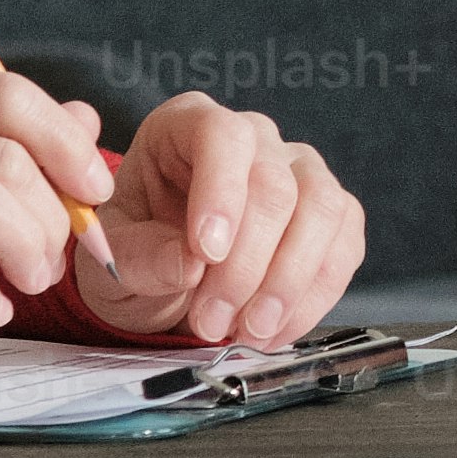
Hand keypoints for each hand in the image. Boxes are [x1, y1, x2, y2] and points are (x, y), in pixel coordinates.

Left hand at [71, 92, 367, 348]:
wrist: (162, 280)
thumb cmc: (137, 250)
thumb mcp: (112, 256)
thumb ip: (140, 256)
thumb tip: (188, 265)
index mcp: (187, 126)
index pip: (222, 136)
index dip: (221, 192)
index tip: (206, 253)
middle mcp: (253, 139)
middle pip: (274, 184)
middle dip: (246, 265)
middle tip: (212, 320)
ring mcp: (299, 172)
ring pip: (322, 212)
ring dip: (287, 283)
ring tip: (248, 330)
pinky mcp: (332, 214)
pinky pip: (344, 247)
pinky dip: (313, 298)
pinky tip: (275, 328)